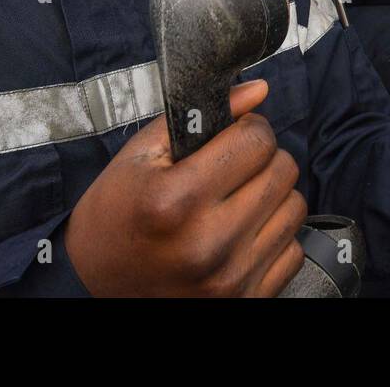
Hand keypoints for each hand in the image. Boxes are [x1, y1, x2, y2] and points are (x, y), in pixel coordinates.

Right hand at [64, 79, 306, 296]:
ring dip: (272, 195)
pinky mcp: (246, 300)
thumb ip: (197, 117)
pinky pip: (292, 248)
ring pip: (295, 206)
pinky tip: (242, 233)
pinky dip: (273, 235)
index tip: (233, 135)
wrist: (94, 285)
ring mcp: (230, 276)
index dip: (248, 128)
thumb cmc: (115, 215)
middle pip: (283, 170)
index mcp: (176, 200)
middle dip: (263, 158)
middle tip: (234, 167)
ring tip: (237, 199)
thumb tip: (260, 90)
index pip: (257, 140)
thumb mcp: (140, 157)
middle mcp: (208, 243)